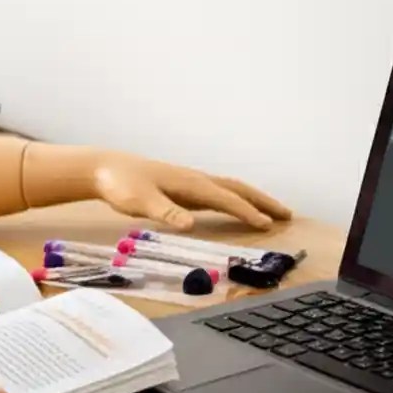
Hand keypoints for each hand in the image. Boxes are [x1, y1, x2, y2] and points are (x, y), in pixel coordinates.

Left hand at [90, 150, 292, 231]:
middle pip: (238, 189)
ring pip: (230, 189)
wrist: (104, 168)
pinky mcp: (184, 187)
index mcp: (190, 183)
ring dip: (253, 199)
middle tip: (287, 215)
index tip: (267, 224)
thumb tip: (190, 223)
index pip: (226, 199)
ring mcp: (191, 181)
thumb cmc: (122, 185)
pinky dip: (235, 200)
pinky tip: (237, 208)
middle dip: (263, 201)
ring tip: (271, 212)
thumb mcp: (141, 202)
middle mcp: (196, 179)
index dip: (248, 212)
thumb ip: (166, 212)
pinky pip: (219, 192)